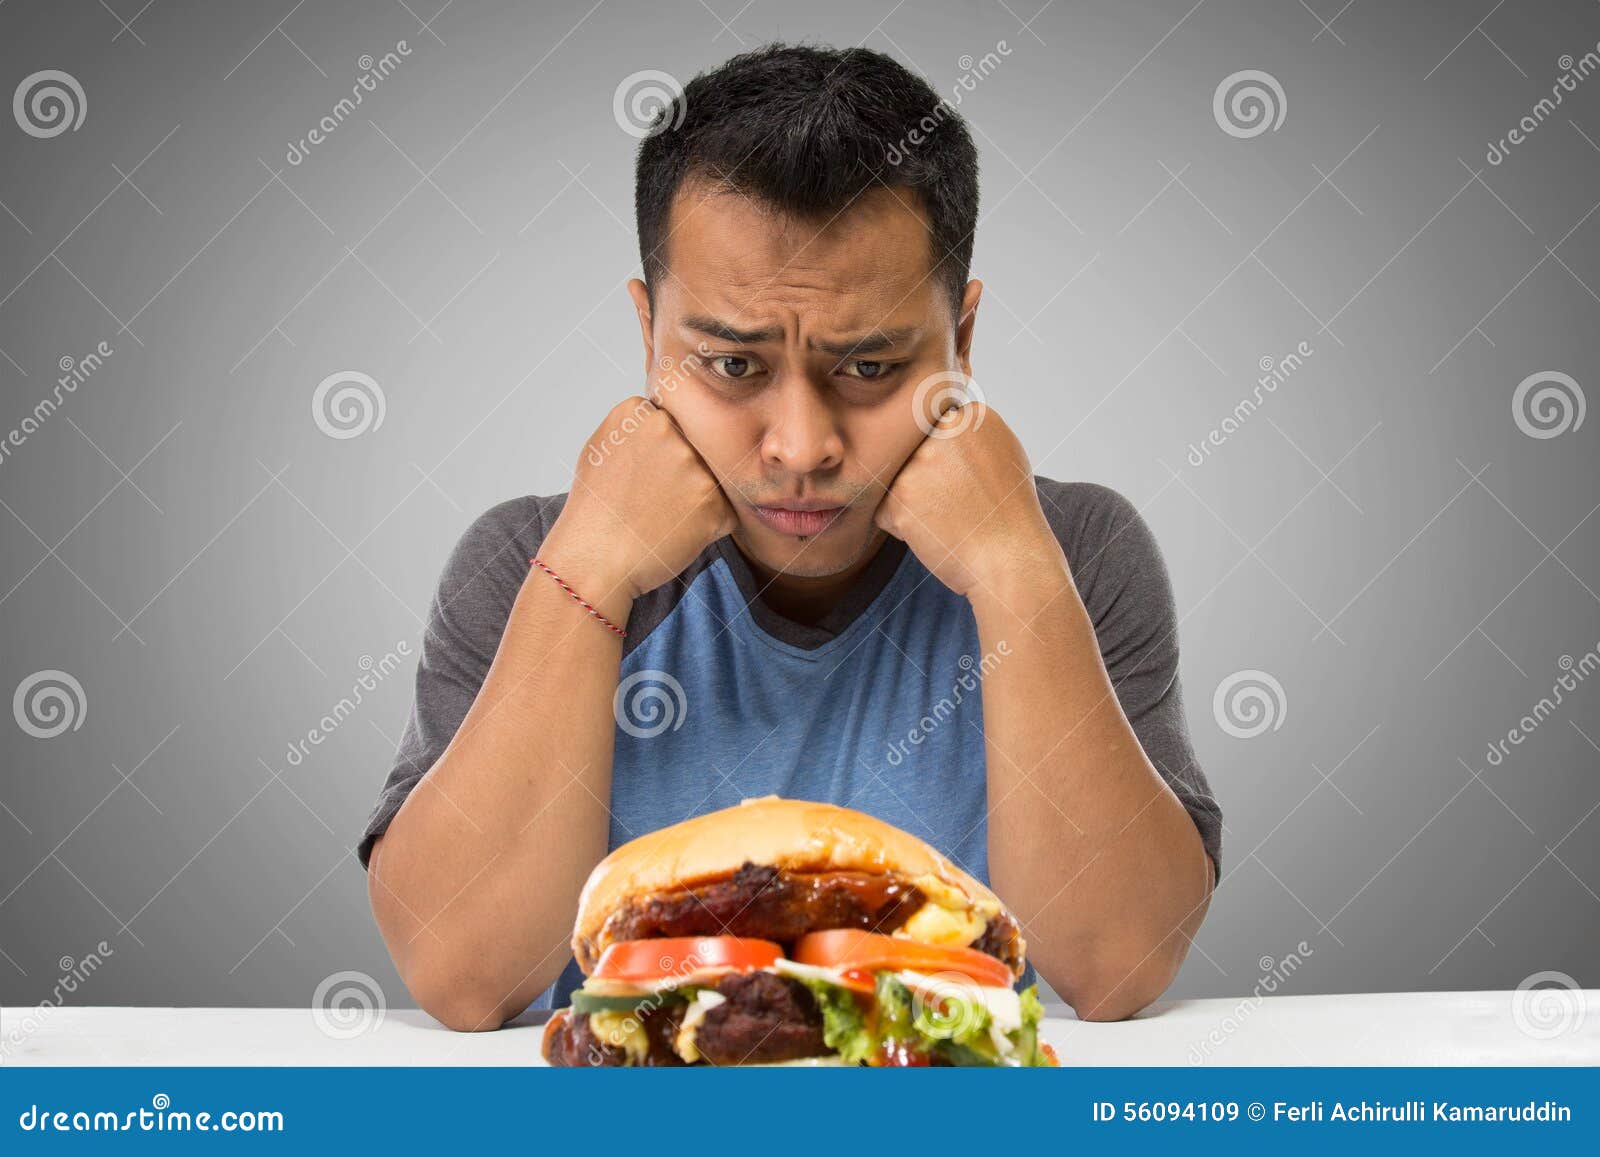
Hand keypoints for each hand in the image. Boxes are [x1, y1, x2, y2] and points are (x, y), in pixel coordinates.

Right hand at [541, 396, 737, 606]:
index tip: (643, 474)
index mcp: (640, 413)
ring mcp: (695, 467)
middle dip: (683, 473)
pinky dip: (708, 525)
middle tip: (653, 500)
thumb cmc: (594, 512)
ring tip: (662, 518)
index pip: (673, 423)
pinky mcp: (714, 504)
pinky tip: (676, 533)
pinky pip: (725, 511)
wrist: (593, 561)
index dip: (661, 454)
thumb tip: (666, 419)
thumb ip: (637, 427)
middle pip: (696, 449)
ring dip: (696, 499)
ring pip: (712, 479)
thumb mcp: (601, 448)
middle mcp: (670, 432)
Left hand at [874, 402, 1061, 597]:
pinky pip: (884, 508)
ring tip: (947, 517)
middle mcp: (944, 430)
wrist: (1011, 561)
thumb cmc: (1008, 517)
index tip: (968, 483)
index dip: (946, 464)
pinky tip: (935, 531)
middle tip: (957, 503)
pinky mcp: (900, 494)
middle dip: (924, 479)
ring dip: (911, 502)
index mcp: (971, 415)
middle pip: (910, 454)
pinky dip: (901, 525)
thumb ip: (967, 433)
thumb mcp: (1002, 455)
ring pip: (895, 480)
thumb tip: (937, 421)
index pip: (932, 432)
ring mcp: (920, 461)